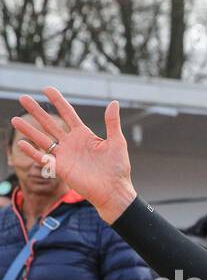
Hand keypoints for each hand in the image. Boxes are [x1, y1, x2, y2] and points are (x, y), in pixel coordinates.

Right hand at [12, 88, 136, 222]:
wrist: (114, 191)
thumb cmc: (118, 168)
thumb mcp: (117, 142)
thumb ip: (112, 123)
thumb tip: (113, 102)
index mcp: (84, 135)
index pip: (68, 114)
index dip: (58, 101)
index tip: (47, 88)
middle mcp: (72, 143)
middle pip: (50, 123)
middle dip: (36, 111)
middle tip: (23, 98)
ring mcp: (65, 156)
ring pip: (43, 139)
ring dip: (28, 130)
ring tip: (14, 119)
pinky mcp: (61, 168)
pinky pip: (44, 159)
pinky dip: (32, 152)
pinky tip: (22, 144)